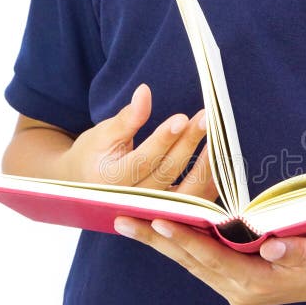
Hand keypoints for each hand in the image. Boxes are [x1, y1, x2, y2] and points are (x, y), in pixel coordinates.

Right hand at [58, 84, 217, 199]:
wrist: (85, 185)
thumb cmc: (93, 154)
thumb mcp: (104, 133)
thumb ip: (128, 118)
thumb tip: (145, 91)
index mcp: (111, 181)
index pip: (143, 159)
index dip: (164, 139)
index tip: (182, 118)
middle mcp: (131, 201)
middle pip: (166, 172)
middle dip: (188, 143)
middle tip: (206, 119)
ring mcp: (149, 210)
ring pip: (183, 191)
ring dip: (203, 165)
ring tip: (218, 138)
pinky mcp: (164, 213)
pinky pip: (191, 202)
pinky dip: (206, 183)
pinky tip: (220, 161)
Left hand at [112, 217, 305, 304]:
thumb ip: (297, 248)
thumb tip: (270, 245)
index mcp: (257, 282)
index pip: (212, 257)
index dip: (185, 237)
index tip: (158, 220)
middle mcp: (240, 290)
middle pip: (191, 261)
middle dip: (156, 239)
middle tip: (120, 220)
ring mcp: (237, 288)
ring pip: (191, 262)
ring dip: (161, 243)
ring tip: (131, 224)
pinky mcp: (238, 280)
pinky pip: (201, 261)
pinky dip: (180, 245)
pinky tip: (162, 231)